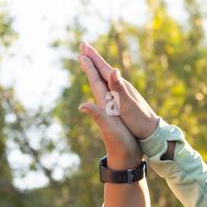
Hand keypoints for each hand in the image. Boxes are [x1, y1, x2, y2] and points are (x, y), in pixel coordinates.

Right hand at [78, 41, 159, 141]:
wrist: (152, 130)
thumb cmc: (139, 120)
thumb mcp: (127, 104)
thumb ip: (119, 88)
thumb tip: (114, 70)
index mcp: (120, 86)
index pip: (104, 68)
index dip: (93, 58)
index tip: (83, 45)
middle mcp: (122, 85)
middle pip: (105, 69)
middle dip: (93, 58)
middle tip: (83, 45)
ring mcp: (123, 91)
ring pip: (107, 76)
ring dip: (98, 67)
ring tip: (90, 60)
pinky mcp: (124, 98)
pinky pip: (110, 84)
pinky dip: (104, 79)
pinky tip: (104, 79)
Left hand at [78, 47, 140, 166]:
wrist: (125, 159)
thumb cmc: (119, 144)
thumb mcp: (109, 129)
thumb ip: (97, 115)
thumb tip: (82, 105)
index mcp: (103, 105)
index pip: (95, 81)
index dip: (89, 67)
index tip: (82, 52)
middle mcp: (105, 105)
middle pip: (97, 80)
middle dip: (91, 64)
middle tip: (84, 48)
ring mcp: (111, 110)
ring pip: (104, 86)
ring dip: (99, 73)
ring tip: (94, 62)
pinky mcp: (118, 115)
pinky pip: (113, 96)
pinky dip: (111, 86)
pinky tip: (110, 86)